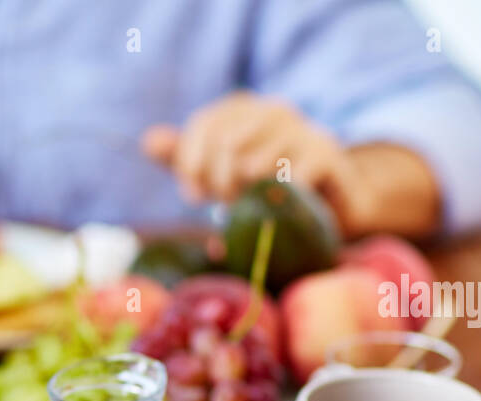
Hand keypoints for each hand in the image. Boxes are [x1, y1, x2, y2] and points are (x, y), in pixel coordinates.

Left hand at [142, 92, 366, 227]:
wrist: (332, 203)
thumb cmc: (266, 189)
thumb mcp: (219, 174)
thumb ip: (185, 159)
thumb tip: (148, 142)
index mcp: (244, 108)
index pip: (203, 126)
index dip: (189, 164)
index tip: (194, 197)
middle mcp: (274, 110)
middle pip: (226, 144)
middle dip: (218, 184)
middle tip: (225, 207)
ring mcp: (304, 129)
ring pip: (255, 166)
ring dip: (248, 198)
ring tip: (255, 209)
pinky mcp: (326, 156)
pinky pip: (287, 183)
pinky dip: (276, 205)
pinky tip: (280, 211)